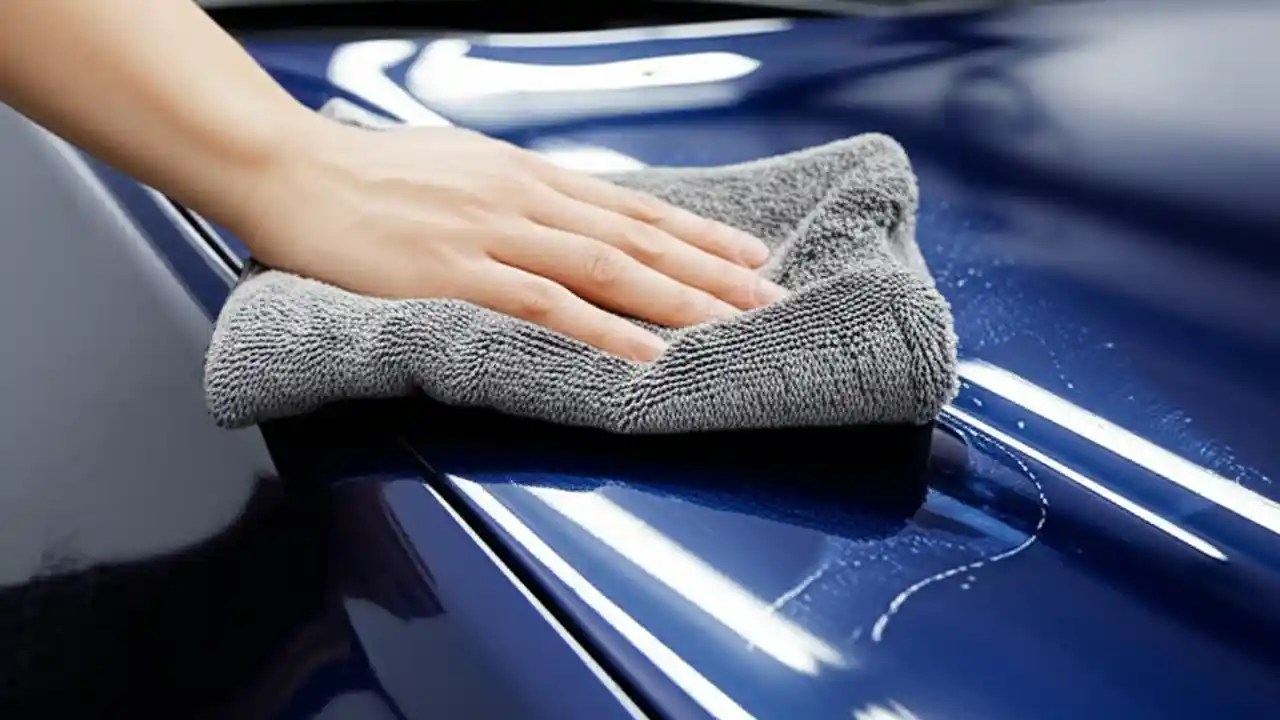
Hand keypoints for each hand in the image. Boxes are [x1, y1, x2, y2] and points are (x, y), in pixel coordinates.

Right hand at [231, 122, 784, 362]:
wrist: (289, 169)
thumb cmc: (369, 175)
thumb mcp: (461, 169)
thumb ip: (519, 196)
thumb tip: (569, 219)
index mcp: (525, 176)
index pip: (632, 207)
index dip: (697, 234)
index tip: (749, 256)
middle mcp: (523, 199)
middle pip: (636, 238)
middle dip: (711, 272)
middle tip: (772, 298)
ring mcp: (491, 235)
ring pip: (606, 269)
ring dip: (678, 300)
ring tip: (735, 326)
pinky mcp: (454, 274)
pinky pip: (544, 305)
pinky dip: (601, 331)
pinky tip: (644, 352)